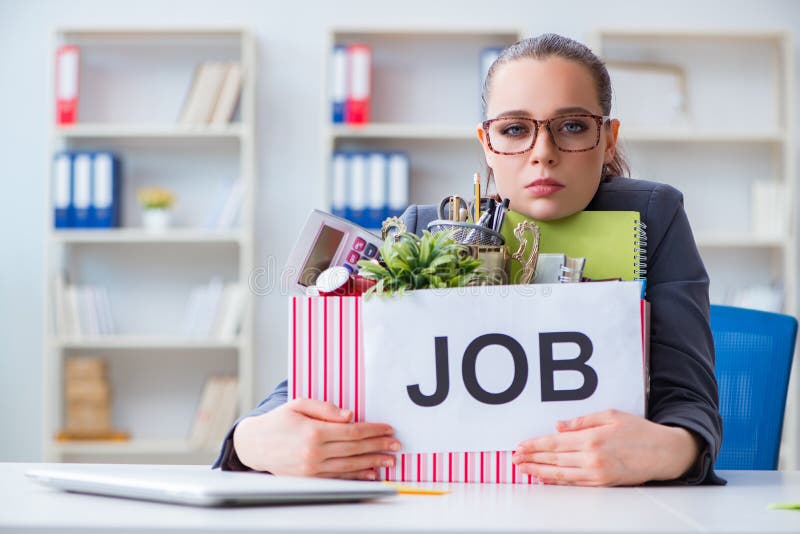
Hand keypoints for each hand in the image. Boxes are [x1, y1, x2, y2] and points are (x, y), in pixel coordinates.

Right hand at [233, 398, 400, 479]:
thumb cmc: (278, 421)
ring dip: (373, 463)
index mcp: (313, 432)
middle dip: (379, 446)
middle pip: (355, 450)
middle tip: (396, 444)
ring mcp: (312, 469)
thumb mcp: (299, 404)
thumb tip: (351, 416)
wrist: (255, 444)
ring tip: (390, 460)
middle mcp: (314, 453)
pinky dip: (357, 476)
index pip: (352, 432)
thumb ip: (326, 409)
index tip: (388, 428)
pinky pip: (339, 478)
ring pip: (350, 466)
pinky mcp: (311, 479)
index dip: (373, 430)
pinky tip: (371, 473)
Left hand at [512, 409, 700, 486]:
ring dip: (539, 472)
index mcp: (592, 439)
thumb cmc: (639, 431)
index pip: (554, 443)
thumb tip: (558, 426)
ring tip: (524, 469)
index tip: (520, 446)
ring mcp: (597, 474)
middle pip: (553, 459)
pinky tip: (546, 478)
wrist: (664, 453)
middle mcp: (592, 458)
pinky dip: (557, 481)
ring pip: (560, 474)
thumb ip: (582, 421)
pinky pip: (574, 483)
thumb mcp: (610, 415)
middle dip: (531, 459)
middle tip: (514, 459)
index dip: (534, 445)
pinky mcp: (602, 483)